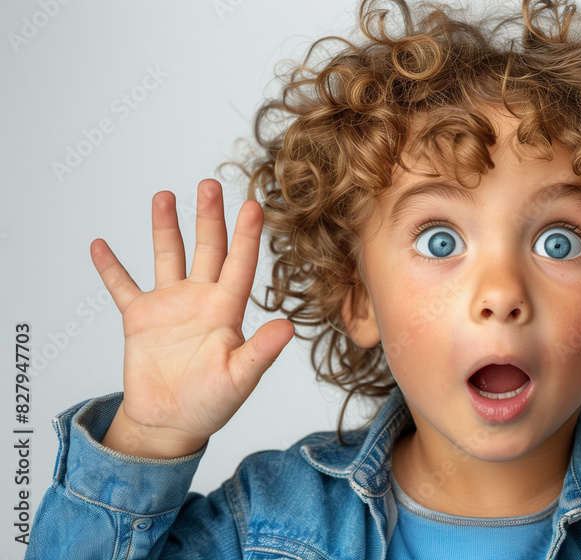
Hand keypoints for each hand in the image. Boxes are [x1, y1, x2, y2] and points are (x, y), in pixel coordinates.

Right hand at [95, 179, 293, 458]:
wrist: (171, 423)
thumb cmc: (211, 405)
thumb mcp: (239, 379)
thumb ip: (261, 352)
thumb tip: (286, 328)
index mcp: (227, 311)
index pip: (240, 265)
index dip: (246, 236)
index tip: (253, 204)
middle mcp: (200, 300)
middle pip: (207, 249)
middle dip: (209, 217)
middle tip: (210, 184)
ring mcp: (169, 306)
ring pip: (168, 256)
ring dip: (166, 227)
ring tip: (165, 195)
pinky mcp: (140, 319)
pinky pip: (122, 287)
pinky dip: (110, 268)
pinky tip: (100, 244)